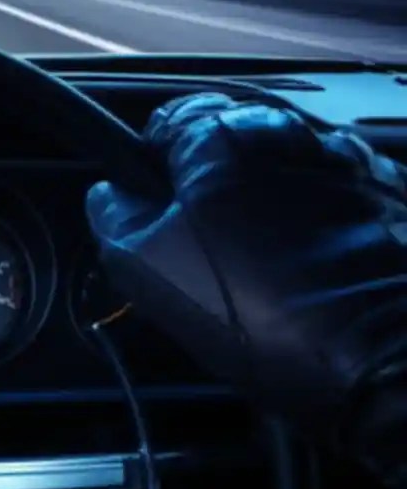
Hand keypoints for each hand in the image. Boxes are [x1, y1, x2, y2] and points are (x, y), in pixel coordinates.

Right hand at [87, 93, 406, 484]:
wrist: (391, 365)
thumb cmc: (263, 317)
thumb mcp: (148, 273)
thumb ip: (114, 218)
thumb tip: (110, 195)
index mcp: (224, 134)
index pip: (163, 123)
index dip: (149, 172)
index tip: (152, 216)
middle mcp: (293, 130)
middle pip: (228, 147)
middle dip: (210, 189)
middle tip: (205, 255)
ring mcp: (353, 162)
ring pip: (282, 172)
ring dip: (267, 206)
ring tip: (266, 272)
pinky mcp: (394, 200)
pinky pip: (335, 199)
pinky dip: (317, 226)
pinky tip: (312, 276)